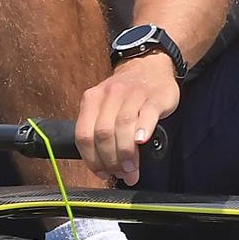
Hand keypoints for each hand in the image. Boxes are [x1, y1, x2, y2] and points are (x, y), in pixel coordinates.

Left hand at [76, 53, 179, 184]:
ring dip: (126, 152)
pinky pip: (146, 115)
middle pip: (103, 132)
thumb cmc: (127, 94)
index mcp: (92, 99)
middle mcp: (110, 95)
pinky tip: (142, 142)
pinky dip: (143, 130)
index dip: (91, 159)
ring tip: (132, 168)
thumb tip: (110, 170)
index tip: (102, 173)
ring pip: (123, 126)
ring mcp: (133, 94)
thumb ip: (105, 135)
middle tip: (121, 173)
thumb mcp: (107, 107)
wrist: (150, 66)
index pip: (84, 134)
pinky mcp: (154, 97)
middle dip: (110, 159)